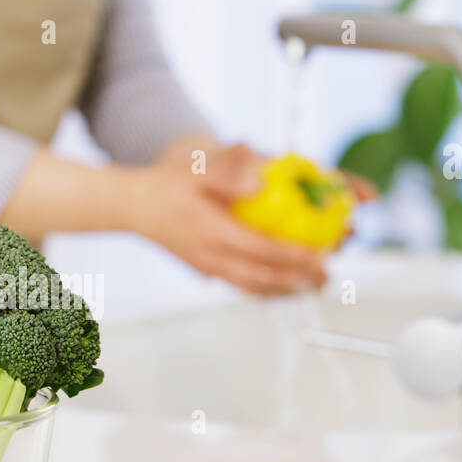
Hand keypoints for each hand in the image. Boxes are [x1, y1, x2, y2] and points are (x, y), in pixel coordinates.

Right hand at [125, 142, 327, 294]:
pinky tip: (285, 287)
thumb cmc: (165, 185)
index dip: (292, 257)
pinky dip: (268, 290)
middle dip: (297, 281)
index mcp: (212, 234)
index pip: (259, 250)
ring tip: (313, 287)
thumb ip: (227, 174)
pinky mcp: (207, 270)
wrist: (134, 207)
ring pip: (253, 289)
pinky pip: (242, 286)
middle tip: (326, 277)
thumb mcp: (195, 170)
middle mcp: (211, 258)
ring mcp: (208, 268)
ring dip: (286, 291)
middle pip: (262, 279)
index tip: (318, 256)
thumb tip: (260, 181)